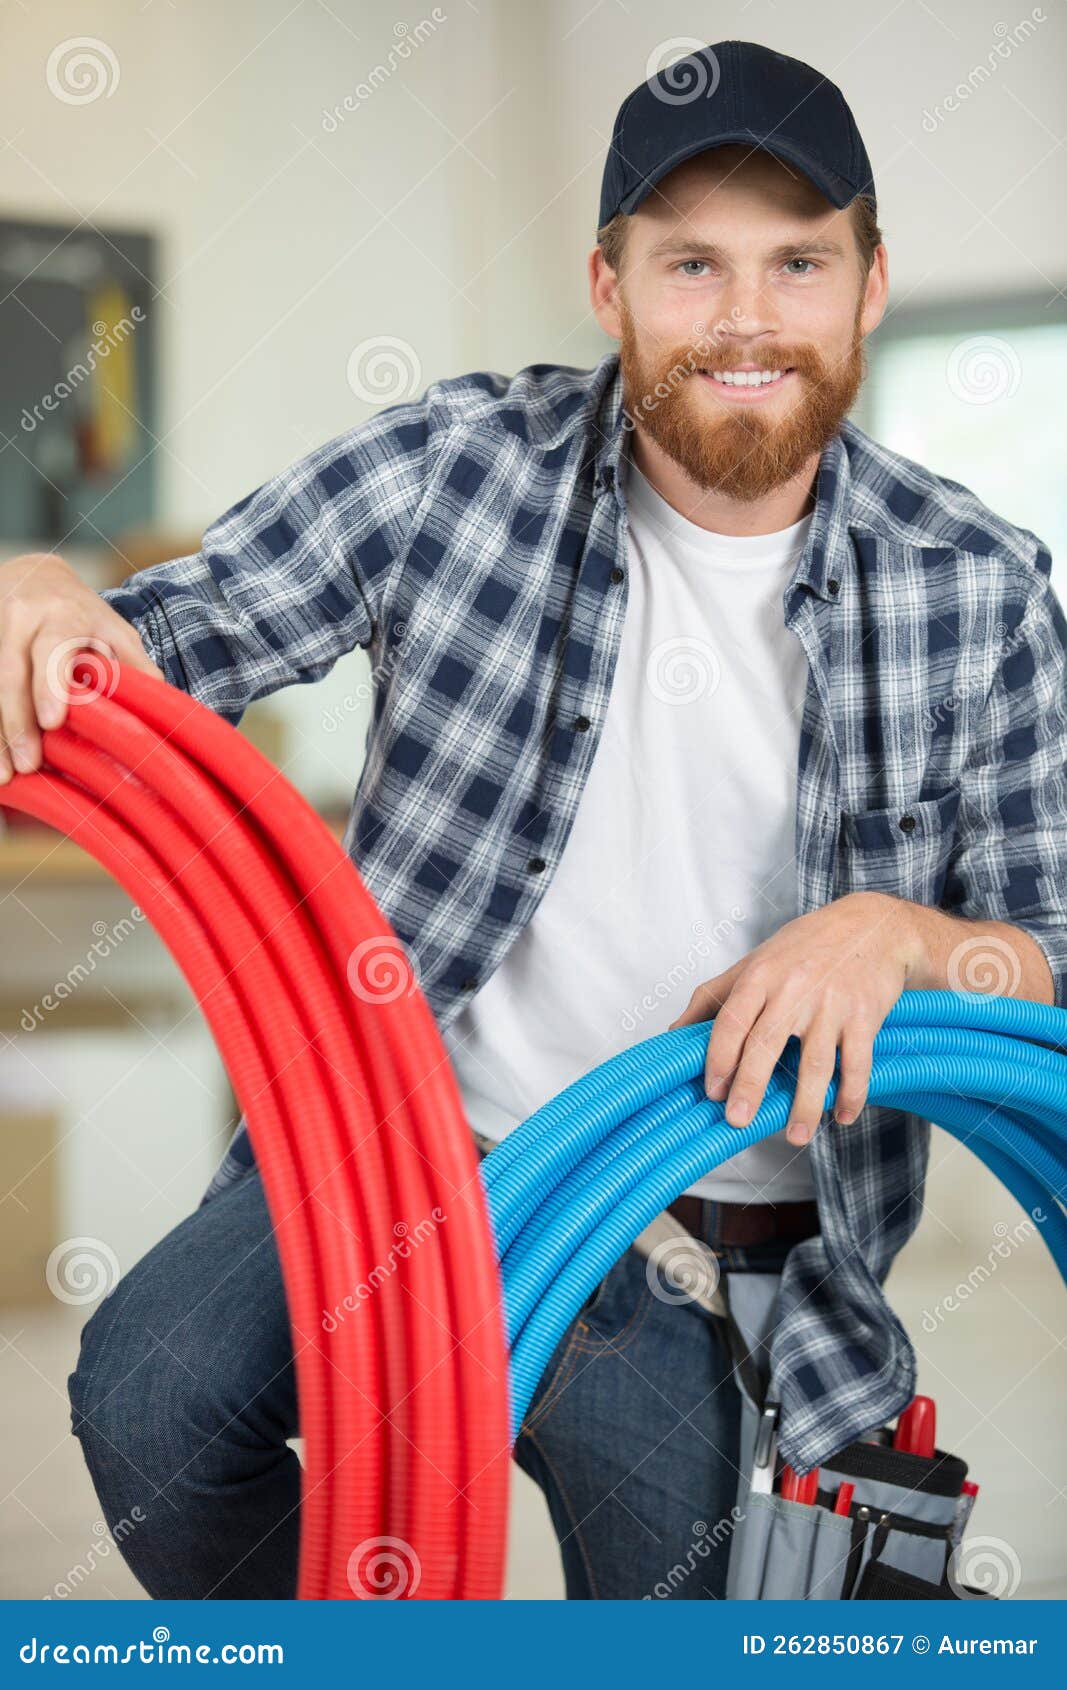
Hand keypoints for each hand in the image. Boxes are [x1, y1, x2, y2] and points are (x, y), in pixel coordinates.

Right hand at [0, 552, 162, 782]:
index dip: (50, 685)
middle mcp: (23, 618)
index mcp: (64, 615)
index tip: (52, 722)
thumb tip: (165, 707)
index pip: (52, 649)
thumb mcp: (115, 631)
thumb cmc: (83, 616)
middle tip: (28, 764)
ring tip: (4, 775)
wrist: (36, 576)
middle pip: (11, 671)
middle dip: (17, 720)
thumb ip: (134, 666)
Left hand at [669, 893, 924, 1146]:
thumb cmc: (806, 946)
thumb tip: (673, 1033)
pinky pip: (857, 1062)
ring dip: (805, 1105)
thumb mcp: (754, 961)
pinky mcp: (864, 1015)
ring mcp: (831, 1004)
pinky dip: (850, 1094)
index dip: (719, 1058)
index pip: (731, 1020)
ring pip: (815, 1063)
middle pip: (766, 1044)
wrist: (872, 926)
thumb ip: (712, 996)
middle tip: (738, 1120)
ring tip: (794, 1136)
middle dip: (750, 1086)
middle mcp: (794, 989)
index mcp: (761, 976)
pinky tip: (841, 1117)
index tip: (712, 1091)